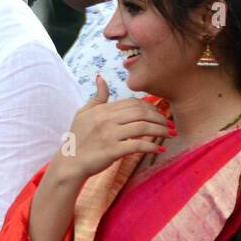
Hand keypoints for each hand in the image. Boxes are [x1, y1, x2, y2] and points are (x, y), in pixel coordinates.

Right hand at [49, 75, 169, 183]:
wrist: (70, 163)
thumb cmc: (78, 138)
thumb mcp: (83, 114)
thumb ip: (96, 97)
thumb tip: (101, 78)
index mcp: (102, 110)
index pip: (133, 103)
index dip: (151, 107)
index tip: (159, 114)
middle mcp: (106, 120)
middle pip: (141, 113)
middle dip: (160, 118)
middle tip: (170, 125)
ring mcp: (109, 135)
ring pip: (143, 127)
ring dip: (161, 131)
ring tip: (170, 135)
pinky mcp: (112, 150)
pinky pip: (137, 145)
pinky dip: (151, 147)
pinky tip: (159, 149)